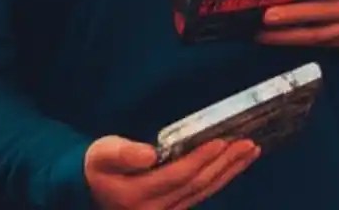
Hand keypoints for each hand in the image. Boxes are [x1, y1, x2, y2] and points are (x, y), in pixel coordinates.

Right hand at [84, 135, 259, 209]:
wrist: (88, 186)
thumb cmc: (98, 165)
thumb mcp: (103, 153)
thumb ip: (124, 154)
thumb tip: (149, 154)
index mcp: (136, 196)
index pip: (177, 176)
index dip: (201, 159)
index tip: (222, 141)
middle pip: (197, 185)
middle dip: (224, 163)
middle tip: (248, 143)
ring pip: (203, 192)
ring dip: (229, 171)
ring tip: (250, 151)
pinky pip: (201, 195)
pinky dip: (220, 178)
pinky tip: (234, 164)